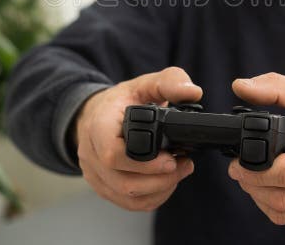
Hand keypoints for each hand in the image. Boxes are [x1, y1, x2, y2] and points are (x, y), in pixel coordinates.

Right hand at [73, 66, 201, 210]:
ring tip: (179, 171)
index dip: (144, 163)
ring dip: (160, 189)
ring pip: (127, 197)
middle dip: (160, 179)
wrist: (97, 115)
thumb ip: (169, 82)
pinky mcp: (104, 187)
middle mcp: (91, 153)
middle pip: (124, 182)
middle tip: (184, 165)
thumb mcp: (143, 84)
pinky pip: (128, 203)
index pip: (111, 154)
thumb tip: (192, 92)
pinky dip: (152, 197)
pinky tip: (166, 182)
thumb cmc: (121, 102)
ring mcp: (95, 174)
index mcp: (98, 126)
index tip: (171, 158)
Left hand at [227, 72, 284, 224]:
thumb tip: (240, 86)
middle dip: (252, 186)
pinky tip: (267, 190)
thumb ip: (276, 88)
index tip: (237, 163)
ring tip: (249, 179)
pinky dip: (274, 207)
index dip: (257, 172)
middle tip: (237, 170)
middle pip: (284, 197)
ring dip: (259, 198)